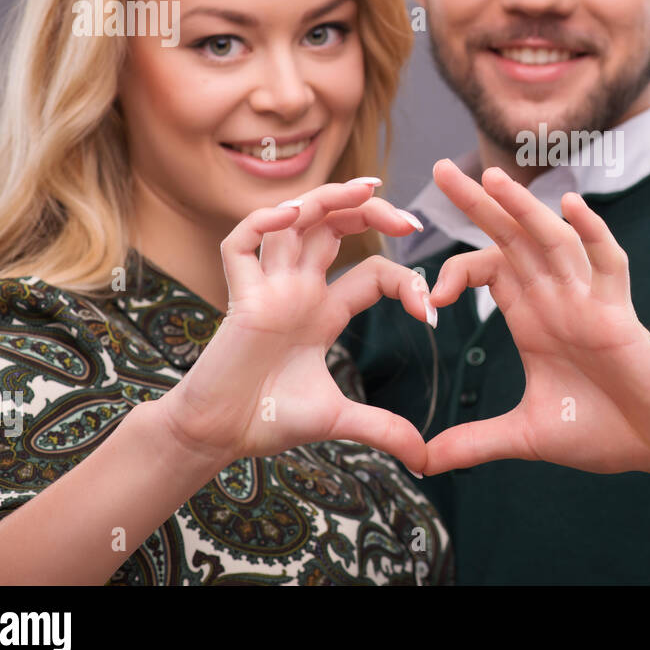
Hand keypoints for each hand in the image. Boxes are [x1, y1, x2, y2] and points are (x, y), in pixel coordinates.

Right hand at [154, 178, 435, 473]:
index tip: (430, 312)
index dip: (405, 282)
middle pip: (334, 227)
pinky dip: (262, 222)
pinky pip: (240, 244)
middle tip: (409, 219)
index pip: (371, 272)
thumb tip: (425, 460)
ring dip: (327, 198)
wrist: (219, 437)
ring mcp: (268, 288)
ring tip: (367, 189)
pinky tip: (293, 214)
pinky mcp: (237, 297)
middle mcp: (298, 289)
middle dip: (371, 212)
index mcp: (324, 311)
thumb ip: (383, 429)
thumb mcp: (339, 419)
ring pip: (293, 221)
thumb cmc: (270, 420)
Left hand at [422, 160, 649, 483]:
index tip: (429, 301)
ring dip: (524, 209)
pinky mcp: (619, 314)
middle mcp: (556, 299)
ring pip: (553, 240)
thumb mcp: (526, 436)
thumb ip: (475, 442)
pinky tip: (573, 206)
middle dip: (478, 204)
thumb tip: (422, 461)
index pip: (487, 269)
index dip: (454, 272)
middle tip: (441, 167)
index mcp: (532, 317)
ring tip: (492, 178)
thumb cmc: (602, 429)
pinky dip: (593, 233)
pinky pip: (608, 264)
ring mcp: (588, 301)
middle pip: (512, 238)